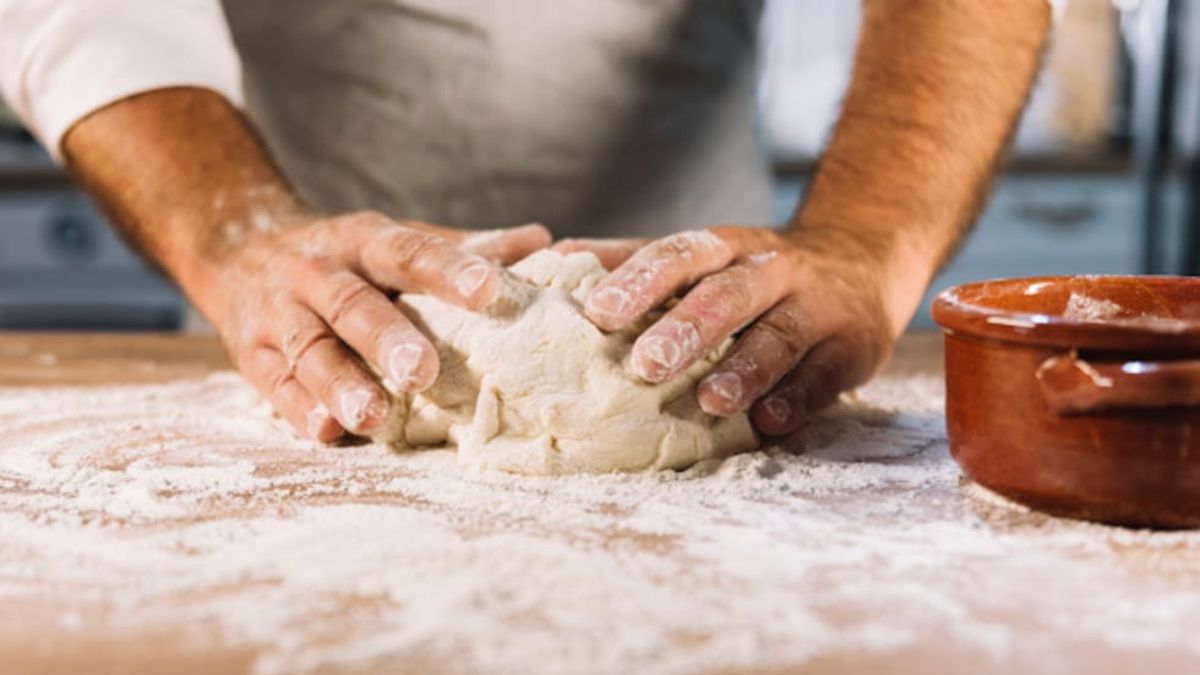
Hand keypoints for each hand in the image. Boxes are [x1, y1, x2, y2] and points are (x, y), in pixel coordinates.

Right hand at [194, 212, 549, 440]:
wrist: (238, 246)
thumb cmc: (346, 256)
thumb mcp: (395, 240)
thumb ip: (463, 247)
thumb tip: (542, 242)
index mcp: (365, 241)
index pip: (409, 251)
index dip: (448, 269)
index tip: (489, 291)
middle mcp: (318, 272)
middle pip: (353, 305)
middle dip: (387, 338)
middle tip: (425, 371)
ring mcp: (280, 313)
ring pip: (308, 349)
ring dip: (340, 384)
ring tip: (373, 417)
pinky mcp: (249, 352)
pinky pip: (272, 382)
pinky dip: (297, 408)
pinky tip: (325, 431)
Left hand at [562, 227, 896, 435]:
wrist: (863, 261)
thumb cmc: (757, 271)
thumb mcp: (705, 255)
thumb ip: (636, 259)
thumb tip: (557, 257)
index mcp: (725, 248)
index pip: (679, 256)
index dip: (639, 281)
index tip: (598, 312)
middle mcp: (771, 270)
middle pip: (727, 294)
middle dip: (686, 328)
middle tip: (644, 364)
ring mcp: (815, 306)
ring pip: (779, 334)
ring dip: (744, 368)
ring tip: (710, 401)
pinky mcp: (851, 346)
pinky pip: (824, 373)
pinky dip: (797, 398)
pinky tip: (770, 422)